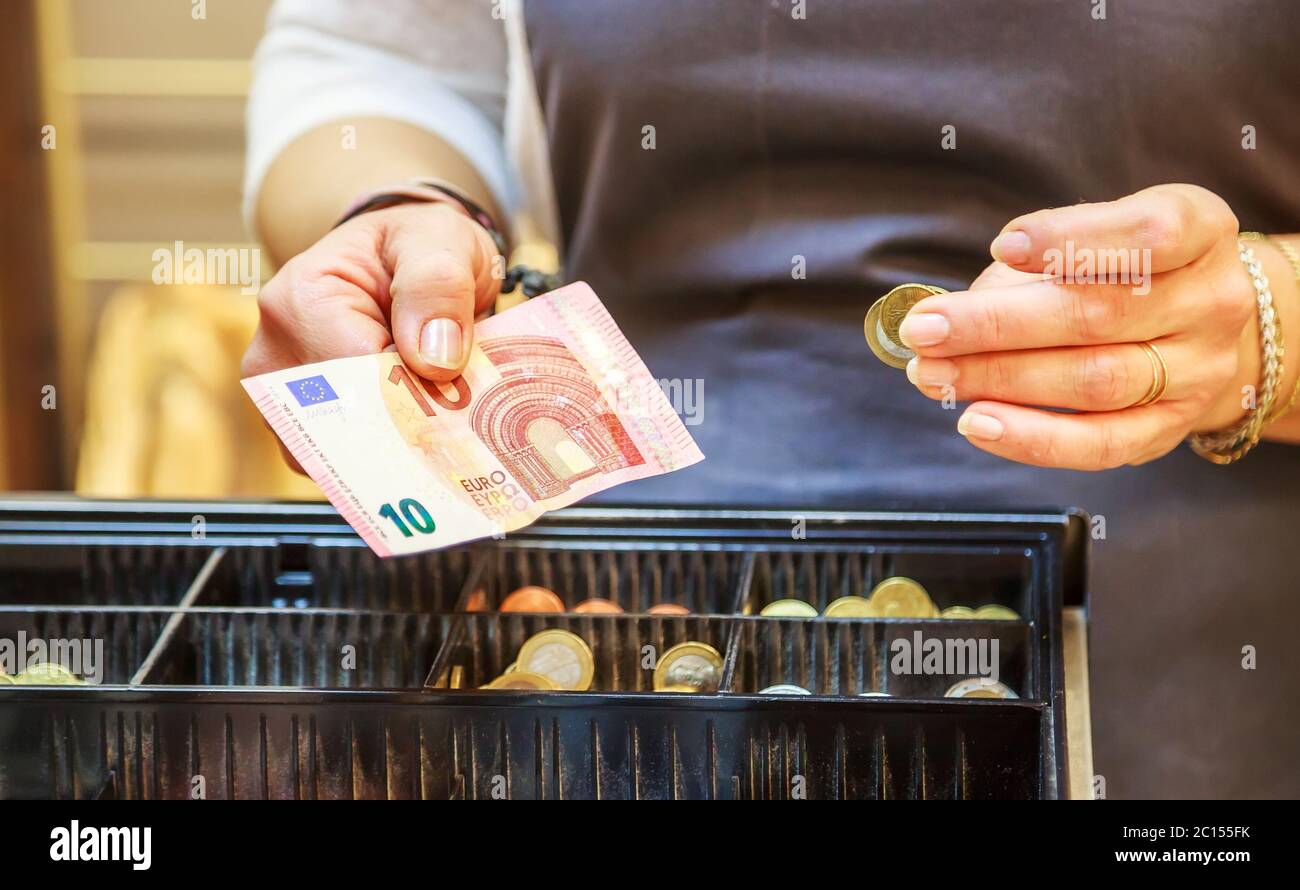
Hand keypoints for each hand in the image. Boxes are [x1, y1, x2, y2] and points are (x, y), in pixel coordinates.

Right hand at [241, 201, 501, 468]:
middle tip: (461, 412)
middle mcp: (275, 354)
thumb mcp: (441, 241)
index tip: (461, 395)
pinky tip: (417, 422)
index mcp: (301, 299)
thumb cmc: (415, 246)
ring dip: (400, 442)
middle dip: (410, 425)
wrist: (399, 258)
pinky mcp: (300, 428)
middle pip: (348, 422)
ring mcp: (281, 399)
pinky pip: (344, 460)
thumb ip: (438, 288)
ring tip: (437, 406)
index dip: (416, 393)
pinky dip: (387, 451)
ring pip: (345, 452)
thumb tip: (434, 359)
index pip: (360, 376)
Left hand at [901, 184, 1258, 469]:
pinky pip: (1099, 444)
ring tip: (934, 376)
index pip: (1149, 232)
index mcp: (1200, 229)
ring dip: (1000, 380)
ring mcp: (1198, 371)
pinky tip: (977, 423)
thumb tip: (946, 312)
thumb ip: (1031, 263)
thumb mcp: (1092, 238)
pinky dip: (1031, 438)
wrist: (1197, 331)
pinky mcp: (1170, 429)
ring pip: (1094, 381)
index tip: (1003, 247)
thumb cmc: (1123, 271)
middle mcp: (1210, 301)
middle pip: (1099, 315)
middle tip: (925, 331)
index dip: (1072, 239)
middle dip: (997, 325)